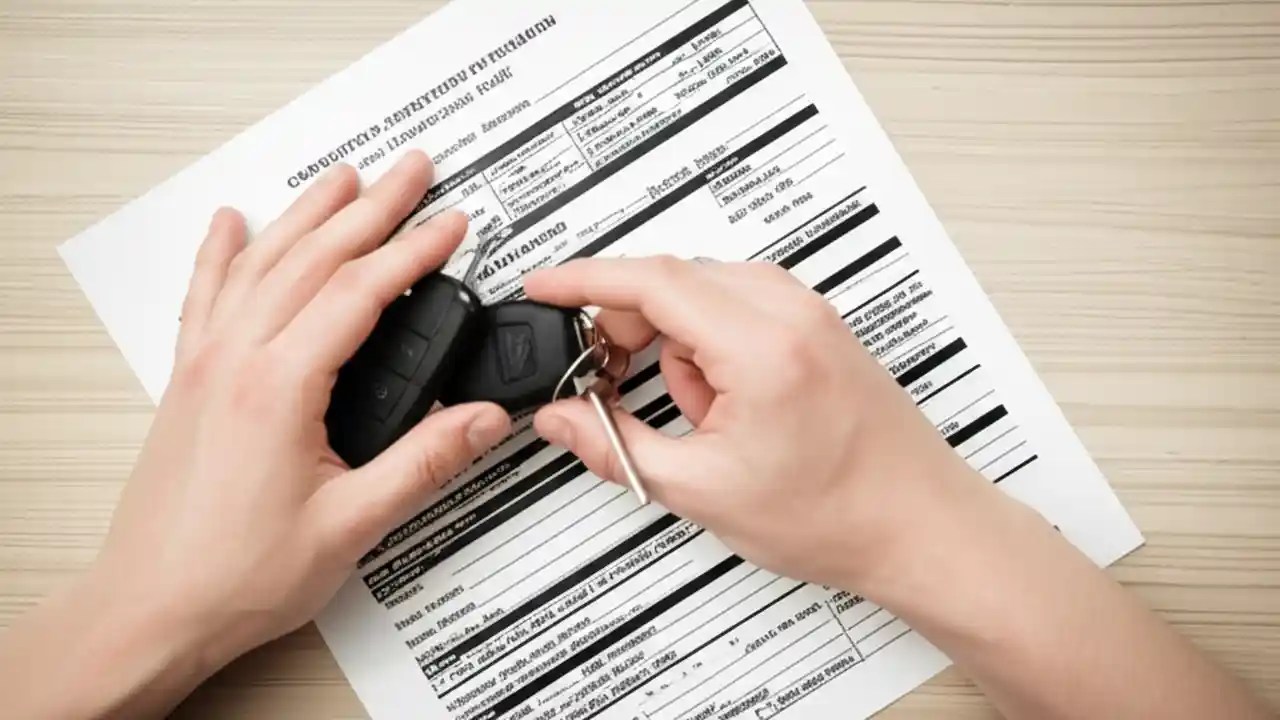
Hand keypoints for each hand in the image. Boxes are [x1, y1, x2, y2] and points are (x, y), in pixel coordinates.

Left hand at [0, 151, 510, 718]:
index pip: (359, 293)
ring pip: (261, 262)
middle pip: (312, 257)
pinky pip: (205, 295)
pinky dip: (221, 252)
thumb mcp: (350, 524)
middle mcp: (234, 362)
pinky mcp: (188, 382)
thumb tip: (480, 420)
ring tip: (344, 179)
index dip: (413, 252)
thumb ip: (423, 463)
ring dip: (307, 214)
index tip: (450, 225)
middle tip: (412, 171)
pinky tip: (229, 224)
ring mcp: (204, 366)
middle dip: (371, 207)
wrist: (150, 608)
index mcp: (277, 388)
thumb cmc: (233, 576)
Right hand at [523, 256, 998, 592]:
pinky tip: (723, 407)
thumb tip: (565, 420)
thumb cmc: (842, 514)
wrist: (919, 527)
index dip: (582, 280)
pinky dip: (710, 346)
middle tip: (608, 380)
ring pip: (703, 294)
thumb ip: (616, 447)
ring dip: (674, 342)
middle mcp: (791, 314)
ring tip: (698, 418)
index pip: (651, 280)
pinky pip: (737, 310)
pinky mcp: (817, 327)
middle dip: (627, 325)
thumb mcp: (705, 491)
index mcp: (763, 347)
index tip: (544, 288)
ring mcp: (809, 315)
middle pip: (673, 280)